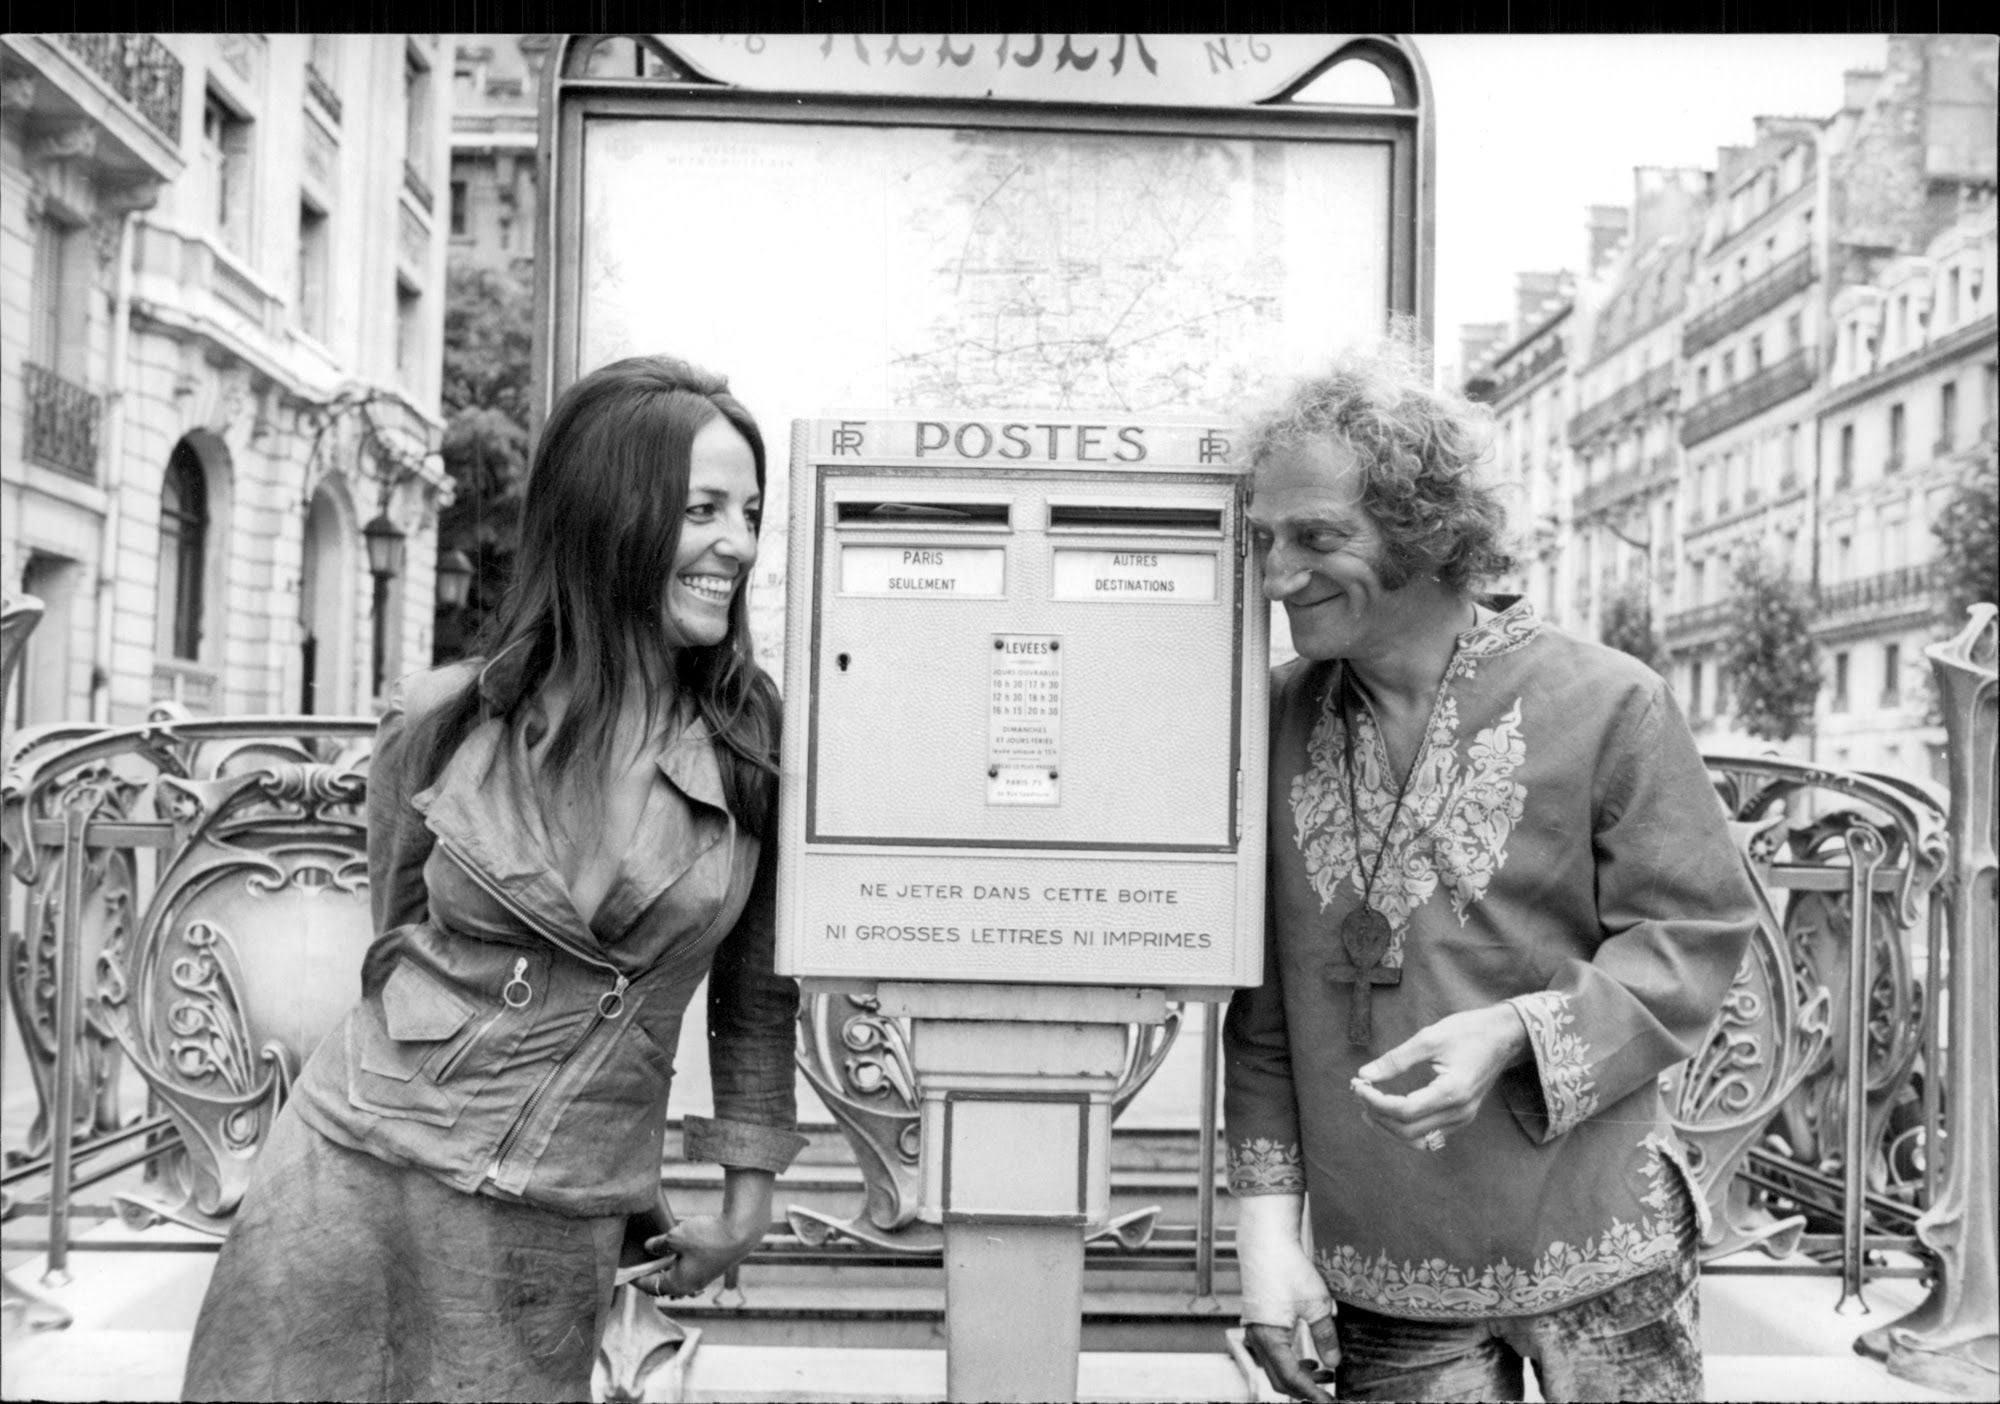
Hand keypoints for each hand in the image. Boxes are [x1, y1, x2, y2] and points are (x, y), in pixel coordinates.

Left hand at [633, 1213, 760, 1297]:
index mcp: (678, 1284)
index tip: (626, 1275)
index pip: (651, 1286)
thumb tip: (649, 1247)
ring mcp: (703, 1276)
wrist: (740, 1232)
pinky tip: (680, 1246)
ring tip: (660, 1252)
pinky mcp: (713, 1266)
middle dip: (653, 1273)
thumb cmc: (707, 1238)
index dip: (637, 1279)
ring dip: (669, 1265)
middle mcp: (691, 1285)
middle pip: (665, 1283)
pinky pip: (691, 1267)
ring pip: (679, 1275)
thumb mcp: (676, 1237)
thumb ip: (659, 1244)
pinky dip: (682, 1260)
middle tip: (642, 1262)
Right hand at [1236, 1193, 1338, 1400]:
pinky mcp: (1258, 1321)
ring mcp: (1254, 1330)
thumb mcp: (1315, 1303)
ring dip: (1299, 1377)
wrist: (1265, 1239)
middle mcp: (1257, 1338)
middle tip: (1331, 1394)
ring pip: (1275, 1368)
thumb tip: (1334, 1363)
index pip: (1292, 1379)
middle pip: (1279, 1379)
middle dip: (1305, 1391)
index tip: (1331, 1403)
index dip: (1313, 1395)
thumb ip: (1325, 1335)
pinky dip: (1290, 1363)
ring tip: (1326, 1375)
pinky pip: (1272, 1354)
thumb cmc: (1288, 1267)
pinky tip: (1309, 1358)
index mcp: (1269, 1337)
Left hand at [1350, 1003, 1528, 1149]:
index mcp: (1452, 1091)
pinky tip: (1391, 1112)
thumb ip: (1396, 1059)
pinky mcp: (1462, 1117)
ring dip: (1389, 1127)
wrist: (1504, 1035)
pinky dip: (1405, 1128)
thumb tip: (1364, 1075)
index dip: (1376, 1101)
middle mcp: (1459, 1112)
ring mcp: (1463, 1118)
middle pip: (1408, 1130)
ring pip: (1417, 1139)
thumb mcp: (1429, 1038)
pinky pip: (1429, 1135)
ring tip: (1369, 1106)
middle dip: (1378, 1115)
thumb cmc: (1469, 1031)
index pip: (1404, 1110)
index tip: (1358, 1085)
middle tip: (1360, 1093)